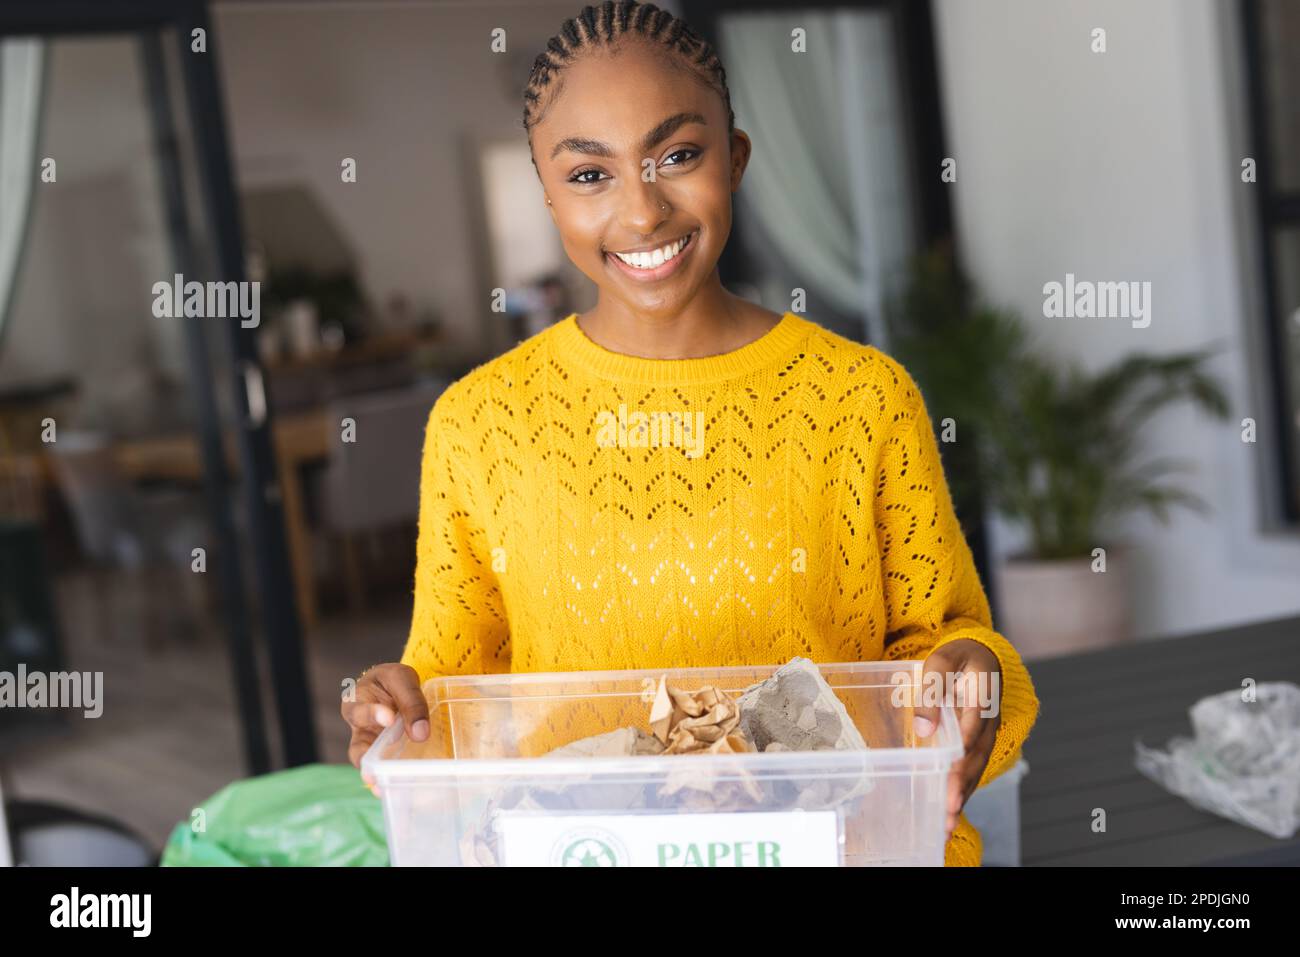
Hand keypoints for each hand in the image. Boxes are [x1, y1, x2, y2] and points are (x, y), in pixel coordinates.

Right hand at [341, 662, 429, 780]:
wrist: (397, 686)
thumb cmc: (393, 681)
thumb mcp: (402, 679)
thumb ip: (411, 701)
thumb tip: (420, 734)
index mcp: (356, 702)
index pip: (360, 710)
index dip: (373, 715)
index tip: (389, 719)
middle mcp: (359, 728)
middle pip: (357, 748)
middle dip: (365, 762)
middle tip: (373, 775)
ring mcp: (371, 745)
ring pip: (370, 764)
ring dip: (377, 777)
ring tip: (384, 790)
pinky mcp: (385, 755)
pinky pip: (386, 768)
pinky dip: (393, 779)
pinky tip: (404, 791)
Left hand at [912, 638, 1001, 841]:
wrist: (981, 654)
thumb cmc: (957, 657)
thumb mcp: (940, 662)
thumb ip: (931, 692)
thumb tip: (923, 731)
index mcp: (982, 698)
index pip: (971, 732)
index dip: (961, 758)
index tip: (949, 779)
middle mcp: (988, 722)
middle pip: (976, 759)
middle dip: (961, 787)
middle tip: (947, 812)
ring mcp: (986, 735)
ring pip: (976, 769)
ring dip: (962, 796)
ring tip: (947, 823)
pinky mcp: (979, 744)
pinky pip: (973, 769)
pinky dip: (962, 790)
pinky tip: (950, 812)